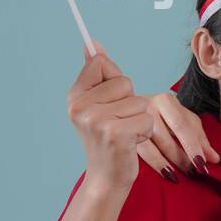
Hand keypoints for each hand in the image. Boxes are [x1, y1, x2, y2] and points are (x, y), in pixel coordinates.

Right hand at [67, 40, 153, 193]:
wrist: (107, 177)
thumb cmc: (108, 138)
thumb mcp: (98, 104)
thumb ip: (97, 73)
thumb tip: (92, 43)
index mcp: (74, 96)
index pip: (101, 63)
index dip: (114, 81)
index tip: (108, 101)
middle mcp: (80, 107)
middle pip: (124, 81)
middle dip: (130, 101)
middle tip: (118, 122)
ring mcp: (96, 121)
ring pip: (139, 101)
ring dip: (139, 118)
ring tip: (125, 133)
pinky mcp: (116, 134)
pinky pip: (146, 119)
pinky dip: (145, 131)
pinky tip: (130, 143)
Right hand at [136, 91, 219, 180]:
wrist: (127, 119)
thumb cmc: (161, 121)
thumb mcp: (182, 123)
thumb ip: (200, 139)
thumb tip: (215, 159)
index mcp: (165, 100)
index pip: (183, 125)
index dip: (194, 145)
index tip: (203, 163)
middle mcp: (146, 105)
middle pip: (169, 137)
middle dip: (183, 157)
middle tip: (195, 172)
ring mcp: (130, 119)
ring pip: (154, 146)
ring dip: (170, 163)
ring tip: (180, 176)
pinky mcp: (120, 133)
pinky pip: (142, 152)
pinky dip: (156, 164)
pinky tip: (166, 174)